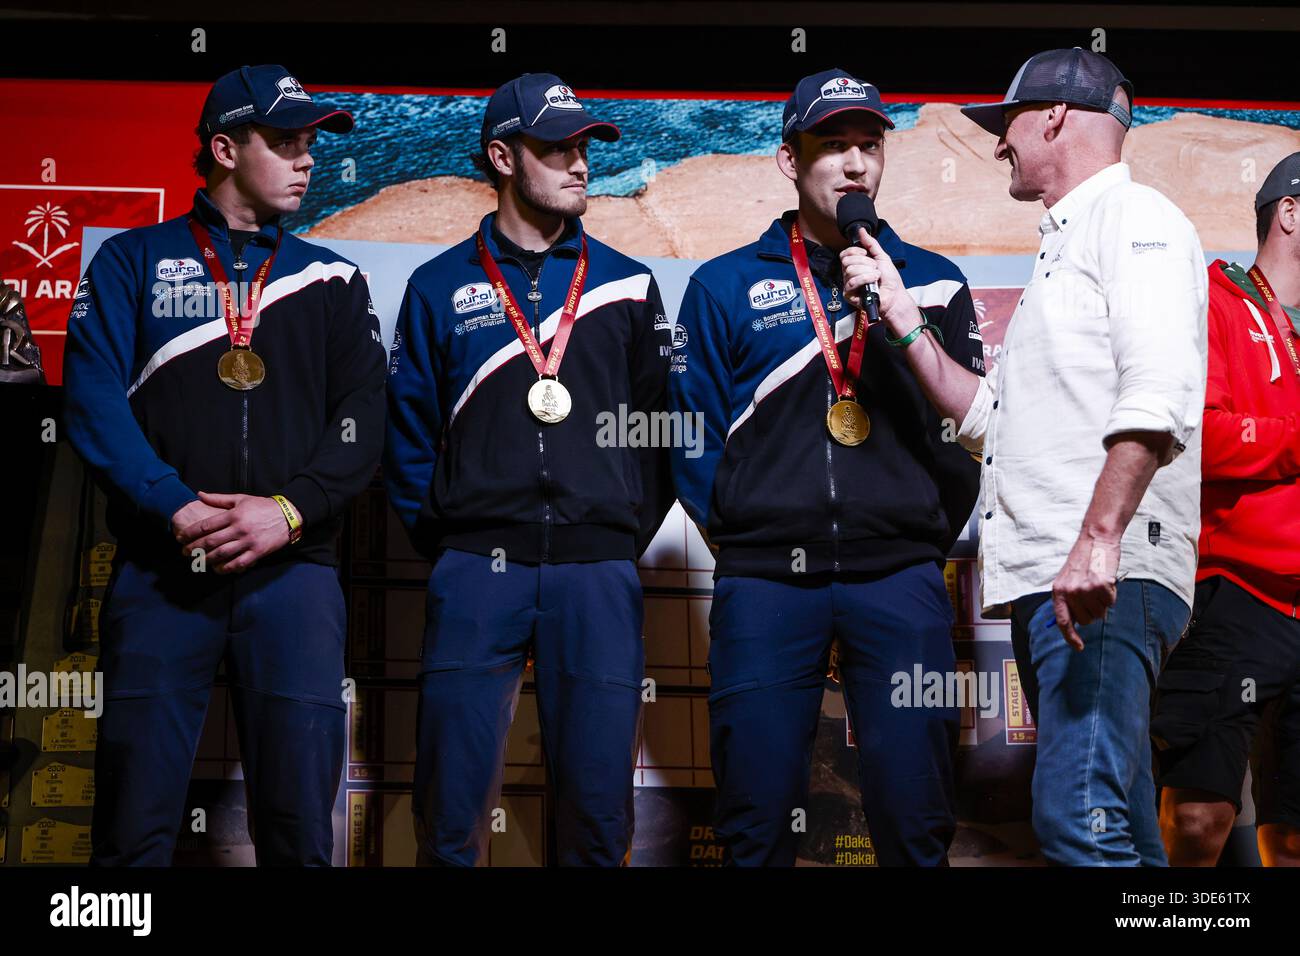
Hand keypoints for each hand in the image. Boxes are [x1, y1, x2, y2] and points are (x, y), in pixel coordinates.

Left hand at [176, 491, 297, 573]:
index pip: (206, 526)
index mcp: (234, 515)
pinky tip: (218, 569)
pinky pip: (238, 563)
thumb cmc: (263, 506)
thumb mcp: (241, 499)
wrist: (288, 515)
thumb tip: (199, 495)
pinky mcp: (258, 552)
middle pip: (211, 542)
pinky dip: (226, 568)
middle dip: (194, 548)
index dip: (190, 533)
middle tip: (184, 552)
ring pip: (222, 554)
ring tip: (197, 562)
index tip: (180, 538)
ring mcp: (249, 542)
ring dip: (206, 560)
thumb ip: (218, 499)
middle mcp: (240, 529)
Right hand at [839, 227, 921, 331]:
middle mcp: (850, 274)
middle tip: (875, 268)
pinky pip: (851, 282)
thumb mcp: (882, 256)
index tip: (866, 254)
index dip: (855, 251)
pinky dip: (864, 279)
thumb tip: (861, 230)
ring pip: (850, 270)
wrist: (895, 295)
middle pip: (847, 261)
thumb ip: (871, 243)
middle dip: (865, 262)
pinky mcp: (849, 295)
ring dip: (867, 272)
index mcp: (856, 264)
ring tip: (876, 276)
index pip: (845, 254)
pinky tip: (873, 282)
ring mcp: (849, 284)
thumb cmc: (889, 279)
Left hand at [1051, 531, 1120, 650]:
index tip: (1079, 647)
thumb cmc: (1083, 560)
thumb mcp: (1068, 580)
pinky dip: (1112, 594)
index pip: (1063, 622)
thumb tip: (1073, 624)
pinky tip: (1107, 580)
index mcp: (1058, 592)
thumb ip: (1068, 600)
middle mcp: (1070, 593)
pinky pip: (1111, 602)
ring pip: (1100, 613)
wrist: (1095, 539)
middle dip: (1092, 611)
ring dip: (1102, 603)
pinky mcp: (1101, 586)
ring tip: (1098, 584)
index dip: (1071, 637)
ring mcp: (1085, 590)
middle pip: (1086, 620)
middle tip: (1092, 593)